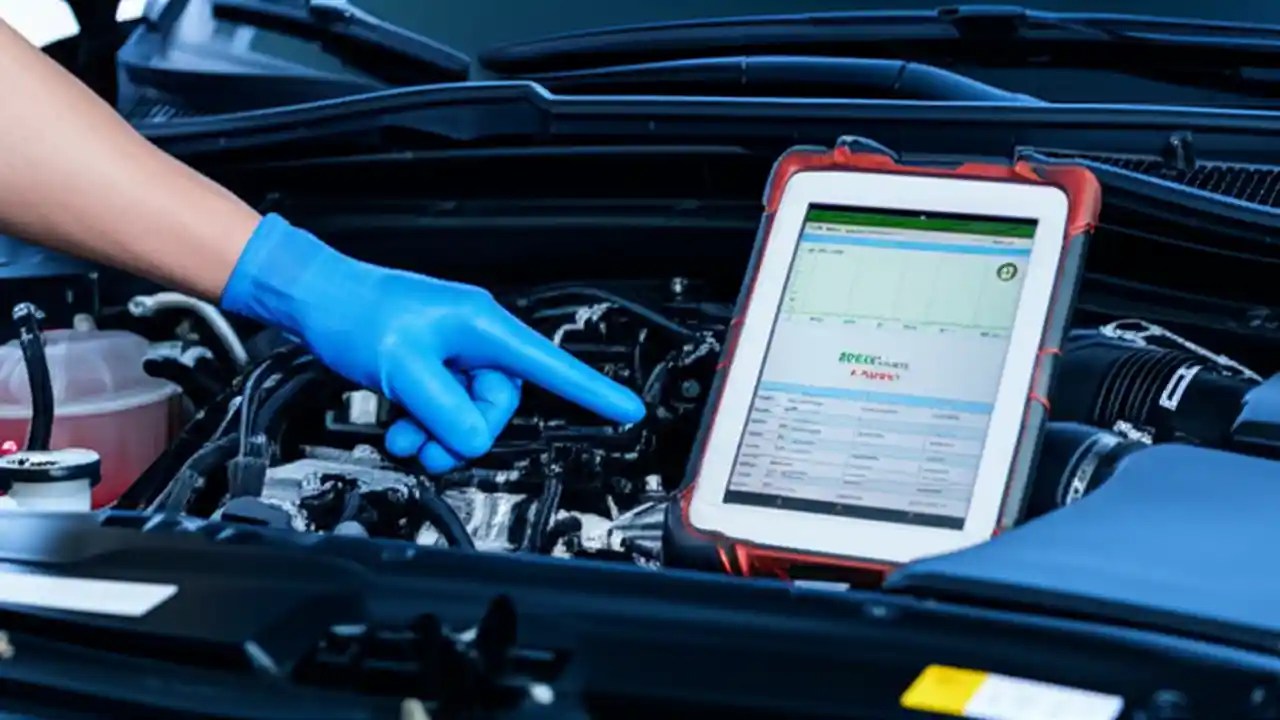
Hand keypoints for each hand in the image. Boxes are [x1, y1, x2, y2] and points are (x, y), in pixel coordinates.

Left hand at [220, 214, 645, 472]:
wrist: (317, 300)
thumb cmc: (357, 314)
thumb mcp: (404, 369)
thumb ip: (446, 411)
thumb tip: (472, 440)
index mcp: (484, 328)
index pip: (551, 366)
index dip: (593, 392)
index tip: (627, 410)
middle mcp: (477, 338)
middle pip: (499, 406)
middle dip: (463, 431)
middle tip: (427, 442)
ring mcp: (456, 352)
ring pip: (470, 413)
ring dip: (439, 434)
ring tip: (405, 438)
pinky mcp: (434, 364)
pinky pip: (447, 407)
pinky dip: (426, 425)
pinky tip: (400, 428)